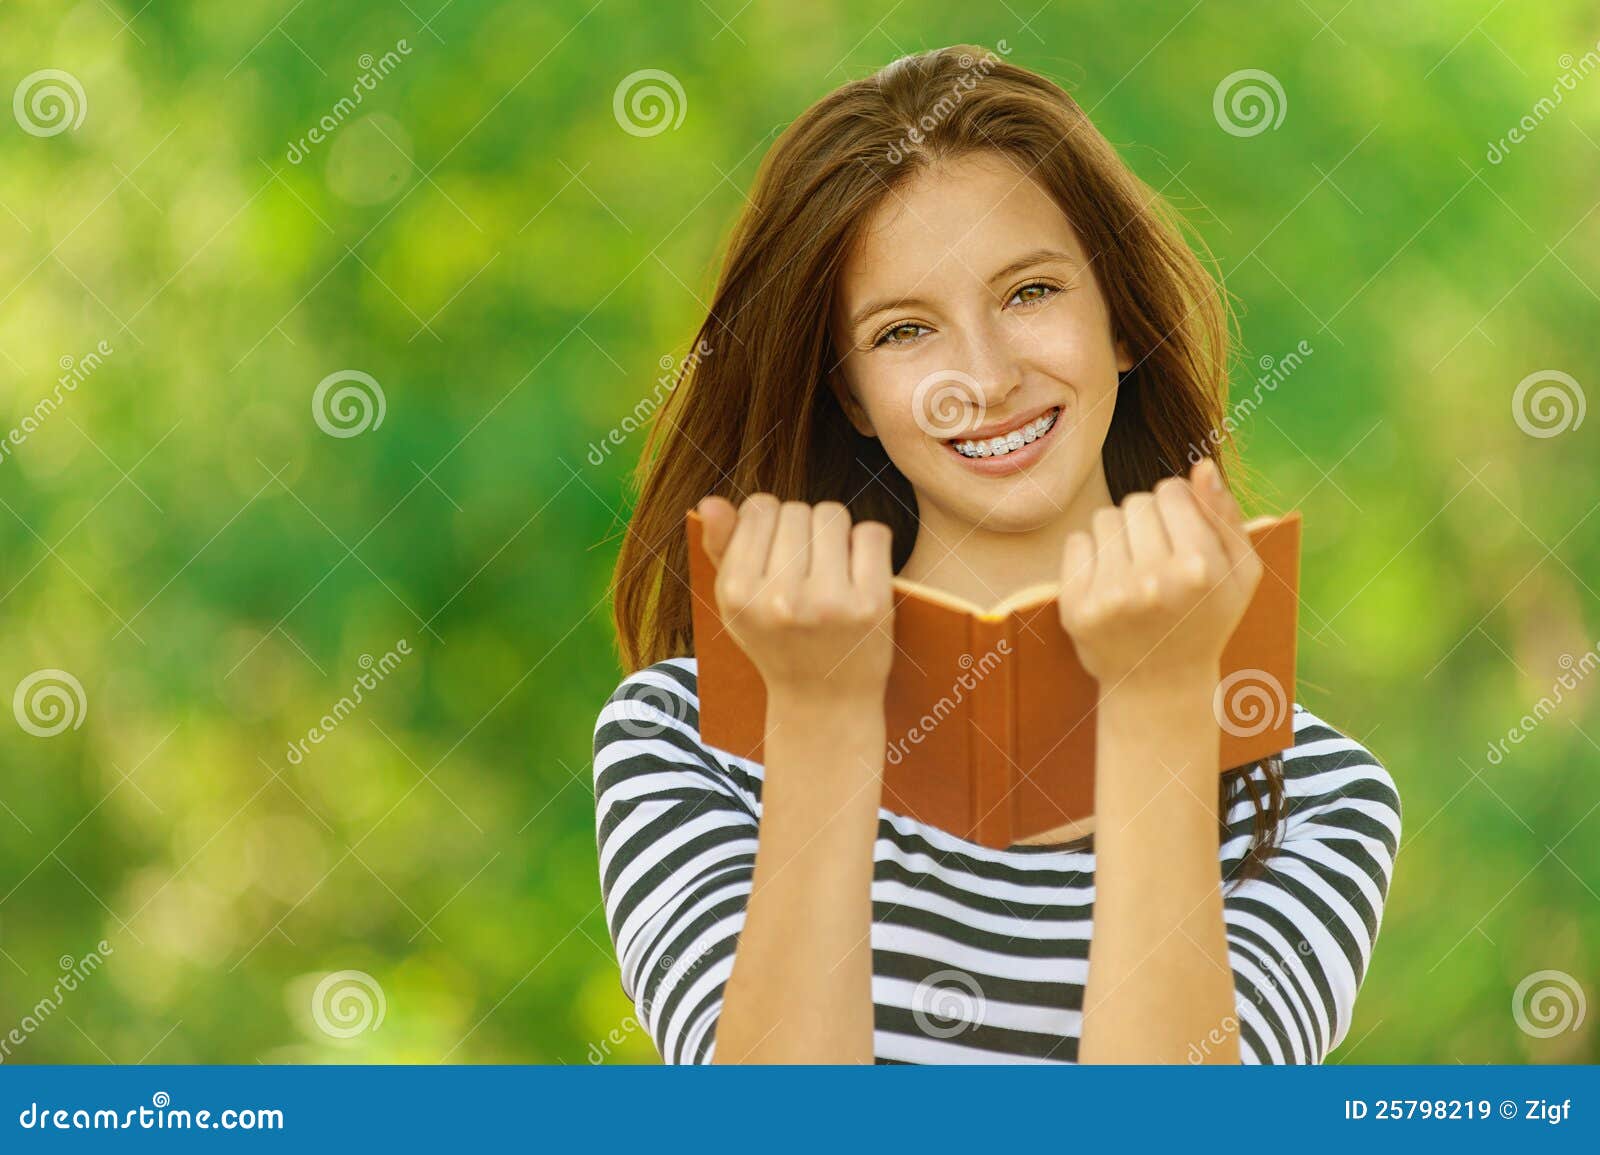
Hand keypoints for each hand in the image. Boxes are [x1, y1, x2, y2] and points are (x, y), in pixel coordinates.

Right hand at [698, 494, 895, 700]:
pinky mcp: (871, 605)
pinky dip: (868, 544)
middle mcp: (780, 599)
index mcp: (738, 594)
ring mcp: (828, 603)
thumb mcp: (738, 604)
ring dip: (835, 533)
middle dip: (803, 528)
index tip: (778, 549)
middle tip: (806, 568)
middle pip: (797, 509)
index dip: (771, 520)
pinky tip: (859, 572)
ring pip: (833, 515)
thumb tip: (710, 500)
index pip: (759, 508)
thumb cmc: (778, 643)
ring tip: (830, 569)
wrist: (825, 703)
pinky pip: (872, 532)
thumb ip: (721, 549)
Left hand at [1057, 458, 1262, 687]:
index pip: (1171, 490)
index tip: (1181, 536)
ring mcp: (1111, 596)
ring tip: (1135, 572)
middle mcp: (1153, 581)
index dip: (1176, 508)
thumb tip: (1201, 465)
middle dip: (1147, 521)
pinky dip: (1091, 556)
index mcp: (1199, 568)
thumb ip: (1225, 515)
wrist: (1160, 686)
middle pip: (1136, 501)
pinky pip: (1076, 542)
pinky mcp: (1076, 608)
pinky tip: (1110, 584)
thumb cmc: (1207, 620)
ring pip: (1104, 519)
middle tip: (1158, 559)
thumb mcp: (1240, 574)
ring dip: (1118, 536)